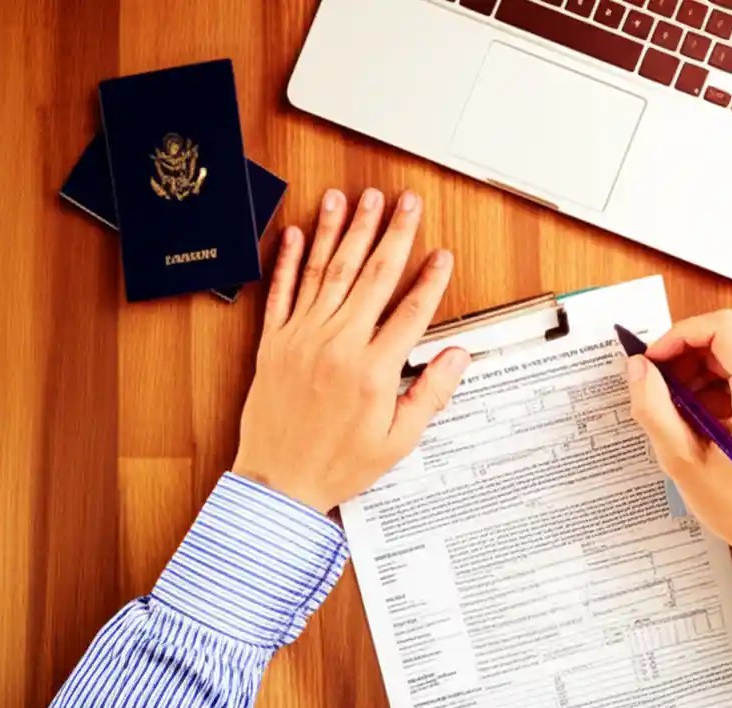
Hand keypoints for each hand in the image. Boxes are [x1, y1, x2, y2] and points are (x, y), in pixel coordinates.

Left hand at [231, 188, 470, 512]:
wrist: (278, 483)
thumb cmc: (339, 465)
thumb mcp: (398, 441)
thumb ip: (430, 394)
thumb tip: (458, 355)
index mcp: (373, 371)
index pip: (411, 311)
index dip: (431, 278)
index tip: (443, 253)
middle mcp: (337, 345)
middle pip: (373, 276)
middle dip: (392, 233)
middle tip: (405, 201)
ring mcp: (302, 339)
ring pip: (328, 272)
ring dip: (344, 231)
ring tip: (355, 199)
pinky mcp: (274, 343)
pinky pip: (282, 292)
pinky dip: (291, 260)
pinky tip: (300, 231)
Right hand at [626, 310, 731, 558]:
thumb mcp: (683, 459)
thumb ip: (654, 407)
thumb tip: (638, 368)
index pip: (720, 328)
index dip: (679, 336)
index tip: (654, 361)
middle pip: (724, 342)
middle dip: (683, 361)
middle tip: (656, 391)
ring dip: (697, 377)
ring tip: (676, 415)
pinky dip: (715, 390)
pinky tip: (698, 422)